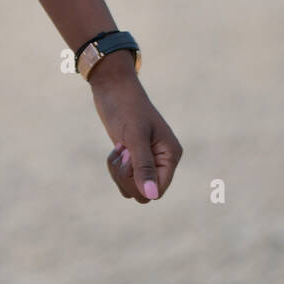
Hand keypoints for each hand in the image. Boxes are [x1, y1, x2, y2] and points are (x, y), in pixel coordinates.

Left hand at [87, 56, 182, 202]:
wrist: (113, 87)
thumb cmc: (126, 106)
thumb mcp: (135, 136)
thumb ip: (143, 166)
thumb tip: (151, 195)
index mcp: (170, 155)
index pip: (158, 189)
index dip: (139, 182)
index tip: (129, 158)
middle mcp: (162, 161)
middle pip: (144, 193)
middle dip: (127, 177)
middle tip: (123, 152)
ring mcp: (147, 160)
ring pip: (132, 188)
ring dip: (119, 173)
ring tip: (119, 149)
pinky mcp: (133, 158)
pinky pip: (124, 179)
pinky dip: (115, 168)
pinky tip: (117, 149)